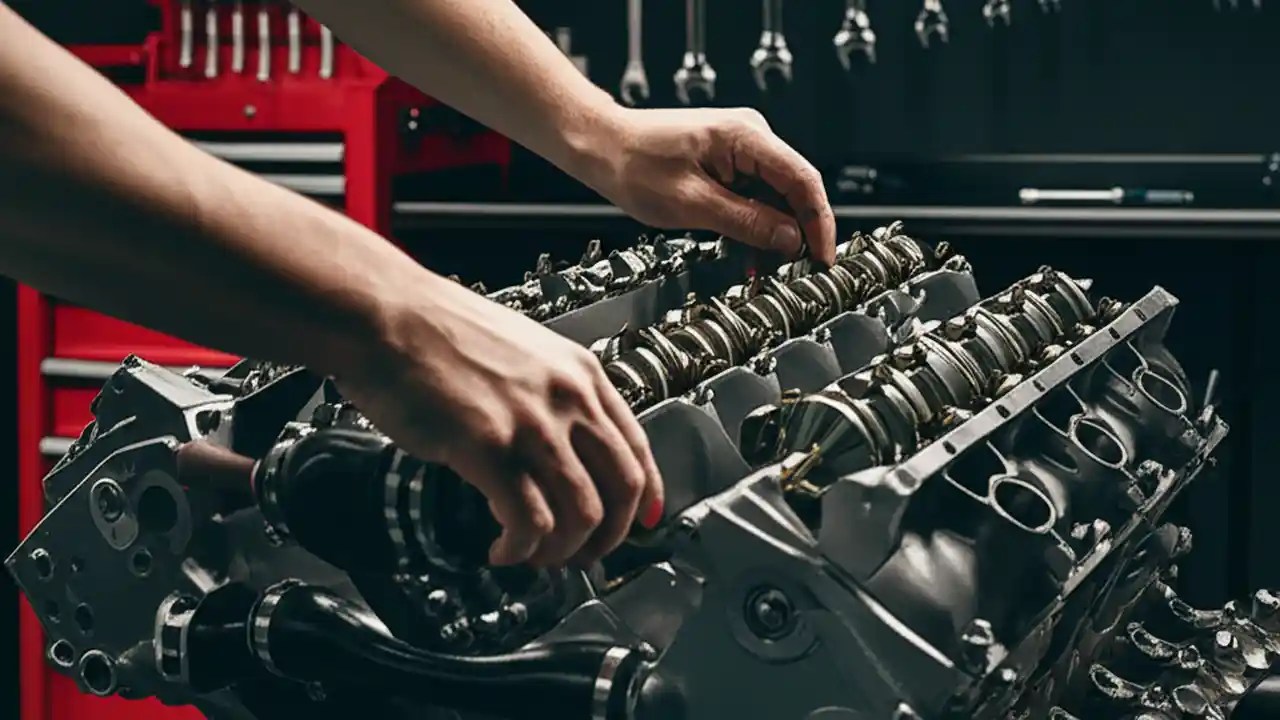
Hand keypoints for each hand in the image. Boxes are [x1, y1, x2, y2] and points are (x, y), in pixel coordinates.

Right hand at [333, 274, 662, 568]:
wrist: (385, 314)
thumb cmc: (436, 330)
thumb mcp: (521, 352)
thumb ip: (548, 396)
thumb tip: (558, 448)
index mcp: (581, 373)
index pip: (637, 446)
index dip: (644, 497)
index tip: (642, 522)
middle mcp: (568, 398)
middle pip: (620, 489)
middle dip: (606, 538)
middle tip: (581, 557)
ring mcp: (532, 424)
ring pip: (582, 514)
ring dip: (560, 551)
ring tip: (533, 557)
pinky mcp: (489, 448)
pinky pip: (529, 522)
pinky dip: (521, 550)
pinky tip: (502, 550)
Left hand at [582, 107, 836, 264]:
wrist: (602, 147)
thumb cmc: (634, 165)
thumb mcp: (692, 205)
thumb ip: (746, 222)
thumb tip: (789, 240)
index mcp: (745, 136)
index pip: (804, 180)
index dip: (820, 223)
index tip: (823, 257)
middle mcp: (750, 136)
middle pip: (795, 189)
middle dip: (799, 232)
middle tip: (798, 272)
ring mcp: (740, 148)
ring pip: (776, 197)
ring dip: (775, 233)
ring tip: (767, 268)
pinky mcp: (729, 162)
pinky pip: (756, 196)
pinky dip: (756, 224)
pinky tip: (750, 251)